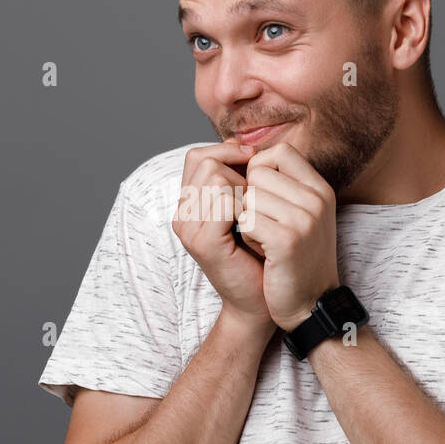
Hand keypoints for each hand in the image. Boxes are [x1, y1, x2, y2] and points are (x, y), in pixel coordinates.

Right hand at [172, 142, 273, 330]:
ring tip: (255, 212)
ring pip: (214, 175)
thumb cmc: (261, 253)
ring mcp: (188, 228)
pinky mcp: (203, 242)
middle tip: (256, 196)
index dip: (227, 153)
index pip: (197, 156)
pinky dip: (245, 202)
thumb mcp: (247, 206)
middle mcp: (181, 214)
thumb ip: (238, 176)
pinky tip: (255, 222)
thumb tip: (243, 144)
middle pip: (204, 160)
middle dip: (237, 169)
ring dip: (244, 186)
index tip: (254, 168)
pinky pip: (223, 198)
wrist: (263, 299)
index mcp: (188, 204)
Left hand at [237, 142, 340, 330]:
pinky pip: (246, 220)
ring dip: (246, 221)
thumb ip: (276, 183)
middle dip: (249, 200)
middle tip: (264, 229)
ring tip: (263, 242)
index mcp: (319, 188)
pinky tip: (262, 253)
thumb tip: (236, 145)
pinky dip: (246, 237)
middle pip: (257, 172)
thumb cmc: (292, 259)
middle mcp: (317, 198)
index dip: (258, 171)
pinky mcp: (289, 240)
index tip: (259, 200)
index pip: (278, 152)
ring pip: (248, 196)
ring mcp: (305, 218)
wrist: (310, 305)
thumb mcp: (294, 213)